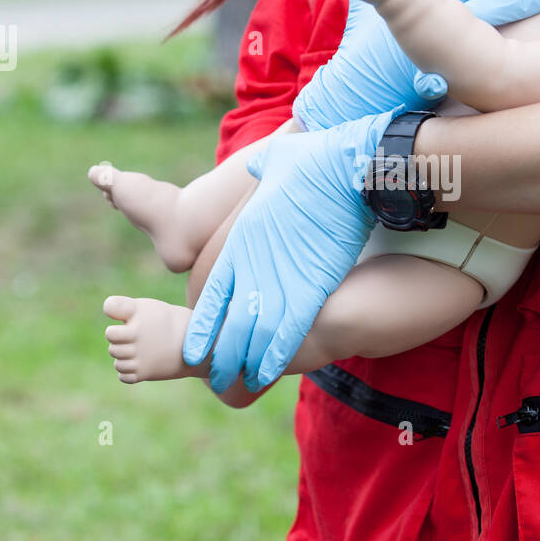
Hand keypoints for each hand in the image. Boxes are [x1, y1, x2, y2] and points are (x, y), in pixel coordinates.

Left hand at [181, 109, 398, 391]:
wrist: (345, 166)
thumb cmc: (313, 159)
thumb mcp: (274, 161)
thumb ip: (260, 170)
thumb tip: (257, 164)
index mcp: (241, 241)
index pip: (213, 293)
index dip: (202, 326)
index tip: (194, 348)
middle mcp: (254, 265)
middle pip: (228, 322)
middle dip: (221, 354)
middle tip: (216, 377)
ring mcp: (281, 277)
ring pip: (254, 333)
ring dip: (246, 360)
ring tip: (241, 381)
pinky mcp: (312, 286)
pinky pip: (288, 329)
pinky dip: (277, 353)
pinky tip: (270, 370)